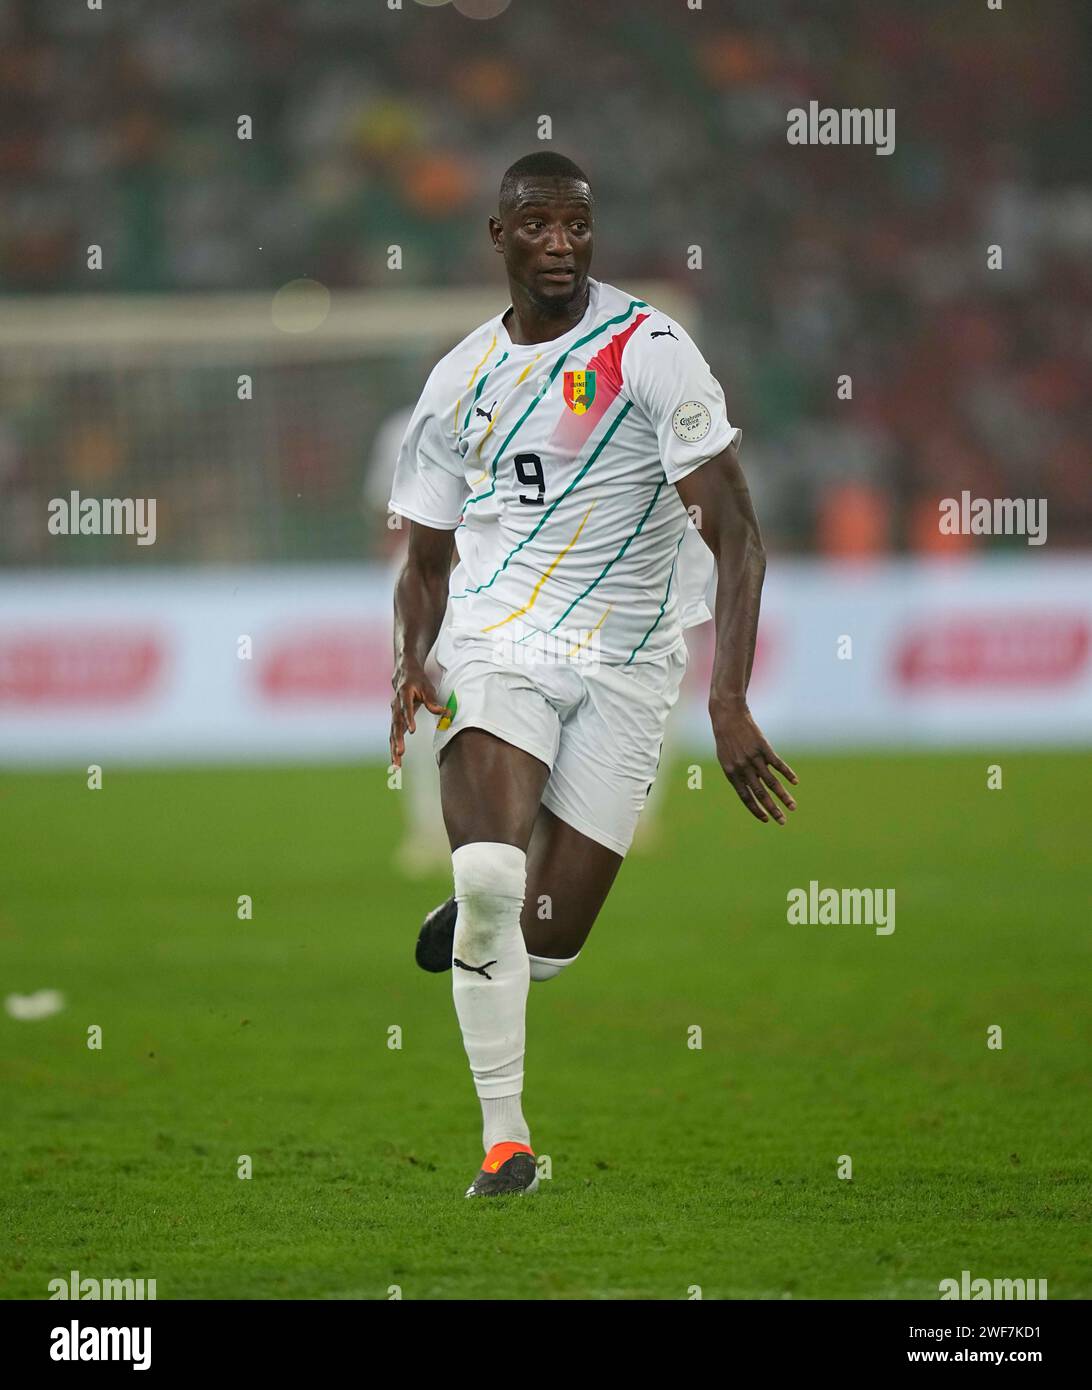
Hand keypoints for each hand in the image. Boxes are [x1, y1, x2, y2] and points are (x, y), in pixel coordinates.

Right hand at [390, 664, 447, 767]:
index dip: (408, 718)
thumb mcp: (427, 687)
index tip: (412, 730)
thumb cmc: (418, 681)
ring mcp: (394, 714)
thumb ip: (432, 700)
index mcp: (404, 694)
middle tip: (400, 753)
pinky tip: (396, 761)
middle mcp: (396, 705)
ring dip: (394, 748)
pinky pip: (393, 735)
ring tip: (396, 764)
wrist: (403, 674)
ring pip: (393, 733)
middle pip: (396, 724)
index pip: (406, 707)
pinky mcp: (395, 720)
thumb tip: (443, 712)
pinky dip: (394, 748)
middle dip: (397, 740)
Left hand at [709, 695, 797, 824]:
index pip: (745, 797)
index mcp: (731, 773)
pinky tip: (795, 782)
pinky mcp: (764, 748)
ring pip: (772, 782)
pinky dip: (787, 773)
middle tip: (782, 822)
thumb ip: (737, 775)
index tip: (766, 820)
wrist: (728, 716)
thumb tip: (750, 790)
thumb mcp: (726, 759)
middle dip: (772, 809)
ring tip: (793, 807)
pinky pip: (777, 764)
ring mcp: (754, 758)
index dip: (756, 810)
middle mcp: (743, 768)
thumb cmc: (726, 740)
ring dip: (784, 796)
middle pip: (760, 793)